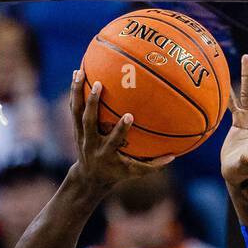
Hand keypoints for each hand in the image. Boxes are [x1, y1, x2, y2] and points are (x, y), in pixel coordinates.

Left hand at [69, 70, 171, 188]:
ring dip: (78, 91)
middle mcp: (91, 142)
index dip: (120, 129)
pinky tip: (77, 72)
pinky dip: (75, 91)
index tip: (129, 115)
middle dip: (93, 104)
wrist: (89, 177)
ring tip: (80, 70)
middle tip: (99, 84)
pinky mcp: (76, 128)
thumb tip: (174, 156)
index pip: (113, 140)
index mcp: (105, 152)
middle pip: (89, 121)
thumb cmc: (116, 172)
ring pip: (77, 111)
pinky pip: (74, 107)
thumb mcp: (134, 172)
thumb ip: (153, 166)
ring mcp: (81, 134)